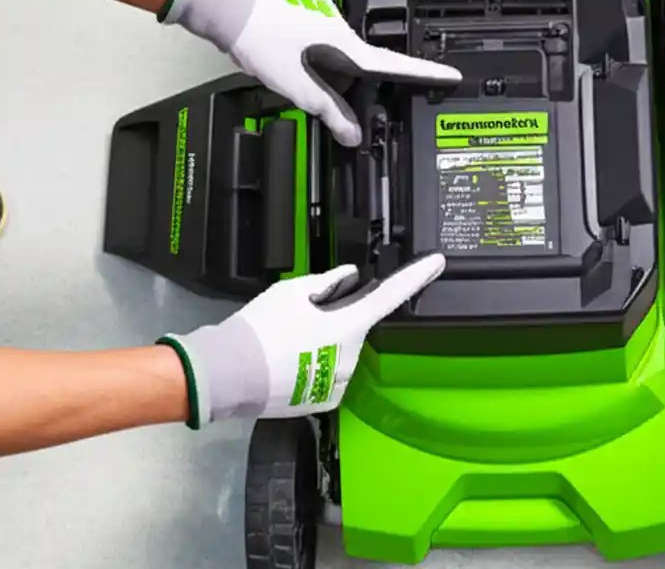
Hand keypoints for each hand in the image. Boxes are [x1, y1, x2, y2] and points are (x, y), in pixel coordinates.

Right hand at [157, 254, 445, 428]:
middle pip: (355, 330)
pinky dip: (317, 370)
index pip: (390, 296)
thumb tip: (348, 278)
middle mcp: (352, 357)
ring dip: (326, 348)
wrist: (227, 374)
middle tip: (300, 323)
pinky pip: (331, 377)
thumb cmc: (260, 329)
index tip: (437, 263)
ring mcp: (340, 383)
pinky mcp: (326, 402)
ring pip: (343, 355)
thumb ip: (327, 283)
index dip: (416, 277)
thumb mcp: (292, 292)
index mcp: (347, 326)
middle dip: (337, 323)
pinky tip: (291, 367)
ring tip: (289, 347)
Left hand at [159, 0, 460, 146]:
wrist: (224, 2)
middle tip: (313, 91)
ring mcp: (320, 10)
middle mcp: (337, 22)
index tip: (449, 75)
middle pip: (355, 61)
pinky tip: (280, 52)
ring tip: (284, 67)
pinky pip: (316, 33)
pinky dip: (305, 47)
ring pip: (333, 48)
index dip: (424, 73)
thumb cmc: (257, 38)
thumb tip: (351, 134)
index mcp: (342, 42)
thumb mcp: (294, 85)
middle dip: (341, 80)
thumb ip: (327, 110)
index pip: (392, 64)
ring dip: (318, 64)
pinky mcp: (303, 4)